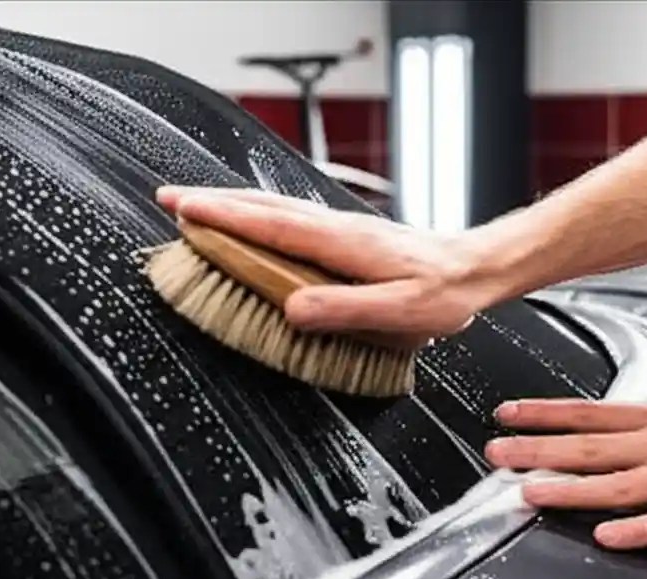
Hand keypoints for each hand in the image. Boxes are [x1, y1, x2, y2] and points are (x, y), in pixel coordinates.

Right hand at [155, 186, 501, 348]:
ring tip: (198, 205)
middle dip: (213, 200)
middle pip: (264, 207)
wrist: (476, 270)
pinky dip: (260, 214)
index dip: (222, 215)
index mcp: (342, 243)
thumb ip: (345, 309)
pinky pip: (292, 218)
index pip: (269, 224)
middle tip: (169, 198)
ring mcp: (342, 228)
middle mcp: (337, 227)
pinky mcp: (348, 236)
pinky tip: (254, 222)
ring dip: (234, 204)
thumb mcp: (399, 312)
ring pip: (276, 208)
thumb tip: (293, 308)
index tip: (182, 208)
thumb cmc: (444, 294)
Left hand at [484, 399, 646, 549]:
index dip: (545, 413)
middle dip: (539, 449)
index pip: (591, 413)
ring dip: (571, 488)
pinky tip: (609, 535)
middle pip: (592, 446)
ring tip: (531, 493)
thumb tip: (612, 437)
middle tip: (496, 452)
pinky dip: (638, 529)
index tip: (506, 413)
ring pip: (620, 483)